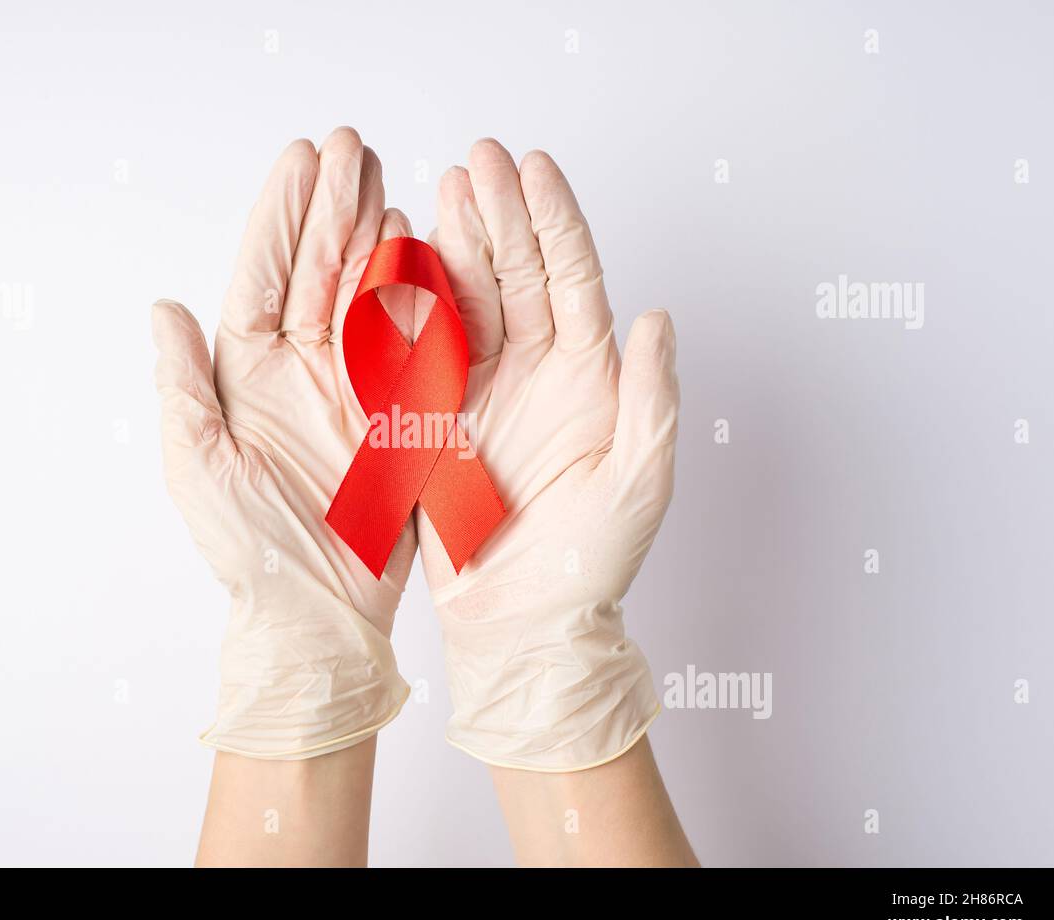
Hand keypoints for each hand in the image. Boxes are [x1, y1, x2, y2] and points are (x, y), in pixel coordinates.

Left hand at [153, 128, 416, 758]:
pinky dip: (419, 297)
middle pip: (318, 271)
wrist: (320, 616)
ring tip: (383, 182)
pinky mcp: (401, 413)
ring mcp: (354, 388)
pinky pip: (412, 344)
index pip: (264, 277)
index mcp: (247, 377)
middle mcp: (299, 372)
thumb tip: (162, 309)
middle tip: (350, 146)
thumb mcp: (199, 468)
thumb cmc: (250, 554)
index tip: (301, 161)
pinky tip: (420, 250)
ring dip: (374, 236)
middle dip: (333, 206)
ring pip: (367, 296)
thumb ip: (182, 386)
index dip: (281, 217)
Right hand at [421, 139, 679, 770]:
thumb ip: (651, 400)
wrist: (522, 627)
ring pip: (466, 301)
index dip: (554, 220)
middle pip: (517, 274)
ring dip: (453, 244)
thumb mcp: (639, 483)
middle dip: (499, 213)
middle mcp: (537, 373)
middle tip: (475, 157)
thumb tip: (656, 317)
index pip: (574, 279)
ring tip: (438, 190)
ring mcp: (482, 391)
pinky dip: (408, 306)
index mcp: (589, 379)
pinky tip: (397, 260)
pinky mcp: (434, 419)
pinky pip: (420, 351)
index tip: (532, 166)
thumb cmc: (590, 566)